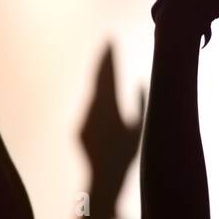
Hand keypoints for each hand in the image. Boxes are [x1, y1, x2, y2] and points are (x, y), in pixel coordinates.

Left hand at [80, 45, 142, 187]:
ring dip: (99, 80)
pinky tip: (101, 92)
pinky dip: (96, 101)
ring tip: (105, 62)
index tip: (110, 41)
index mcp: (111, 108)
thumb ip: (141, 104)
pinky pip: (88, 110)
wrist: (104, 177)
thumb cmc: (128, 155)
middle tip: (106, 43)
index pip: (109, 76)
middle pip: (97, 81)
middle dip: (103, 62)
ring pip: (92, 95)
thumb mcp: (140, 128)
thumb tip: (141, 82)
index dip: (109, 58)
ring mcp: (84, 119)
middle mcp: (94, 112)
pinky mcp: (78, 128)